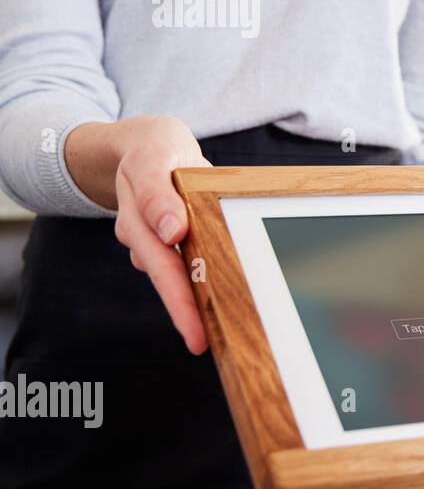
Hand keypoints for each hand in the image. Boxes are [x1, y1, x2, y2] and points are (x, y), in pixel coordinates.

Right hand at [68, 115, 210, 353]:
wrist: (142, 144)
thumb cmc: (154, 149)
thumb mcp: (156, 155)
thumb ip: (157, 192)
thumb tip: (172, 232)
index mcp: (141, 214)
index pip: (161, 262)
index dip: (178, 298)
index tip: (195, 329)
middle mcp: (143, 234)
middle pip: (166, 278)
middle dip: (185, 314)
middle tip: (203, 344)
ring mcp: (152, 240)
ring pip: (172, 275)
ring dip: (191, 302)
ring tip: (217, 331)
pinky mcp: (167, 242)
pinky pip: (182, 265)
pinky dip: (198, 281)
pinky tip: (217, 300)